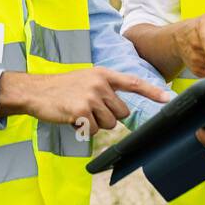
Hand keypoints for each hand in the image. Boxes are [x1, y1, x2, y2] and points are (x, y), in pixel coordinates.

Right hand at [0, 68, 172, 138]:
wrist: (35, 91)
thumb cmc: (61, 88)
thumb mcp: (86, 80)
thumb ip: (105, 89)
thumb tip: (121, 110)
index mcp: (103, 74)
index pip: (133, 83)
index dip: (152, 92)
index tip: (168, 99)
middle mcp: (100, 83)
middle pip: (122, 112)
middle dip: (108, 117)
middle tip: (89, 110)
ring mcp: (91, 96)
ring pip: (109, 123)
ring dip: (96, 124)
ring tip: (79, 113)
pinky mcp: (82, 111)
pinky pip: (95, 130)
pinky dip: (84, 130)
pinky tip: (73, 119)